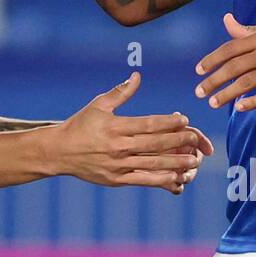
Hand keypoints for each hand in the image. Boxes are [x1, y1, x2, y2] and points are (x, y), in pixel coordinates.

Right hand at [56, 71, 212, 192]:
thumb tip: (137, 76)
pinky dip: (161, 179)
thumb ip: (120, 92)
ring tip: (194, 160)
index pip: (148, 124)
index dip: (168, 122)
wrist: (59, 152)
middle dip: (178, 141)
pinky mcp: (117, 179)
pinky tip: (177, 177)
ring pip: (153, 164)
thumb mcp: (98, 105)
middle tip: (196, 138)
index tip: (184, 119)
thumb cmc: (80, 125)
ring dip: (176, 162)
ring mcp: (118, 165)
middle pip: (155, 144)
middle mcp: (118, 146)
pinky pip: (144, 180)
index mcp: (115, 126)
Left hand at [195, 13, 255, 112]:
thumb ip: (248, 30)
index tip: (198, 70)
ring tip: (213, 103)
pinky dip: (253, 101)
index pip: (230, 48)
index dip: (212, 59)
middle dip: (214, 80)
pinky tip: (240, 108)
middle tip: (199, 92)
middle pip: (234, 67)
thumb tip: (226, 20)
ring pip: (247, 82)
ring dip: (227, 93)